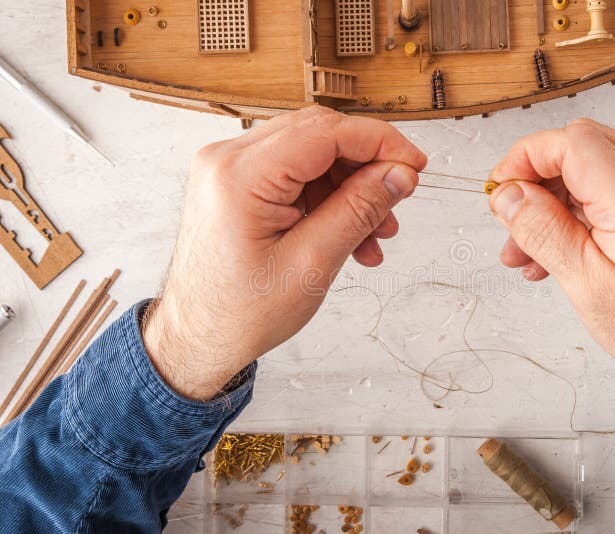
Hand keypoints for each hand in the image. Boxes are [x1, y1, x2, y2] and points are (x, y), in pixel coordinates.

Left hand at [142, 107, 425, 399]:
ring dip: (350, 188)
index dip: (380, 142)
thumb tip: (400, 174)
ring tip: (376, 234)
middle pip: (318, 136)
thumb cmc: (241, 313)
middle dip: (366, 166)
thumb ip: (359, 209)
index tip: (415, 166)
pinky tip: (351, 235)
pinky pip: (293, 176)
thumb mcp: (313, 263)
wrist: (197, 339)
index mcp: (240, 175)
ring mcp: (228, 170)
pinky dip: (327, 199)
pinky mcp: (235, 184)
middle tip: (399, 198)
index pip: (326, 132)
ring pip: (310, 156)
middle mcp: (228, 160)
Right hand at [489, 119, 614, 426]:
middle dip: (537, 176)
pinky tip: (555, 246)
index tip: (502, 187)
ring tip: (526, 247)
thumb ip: (543, 231)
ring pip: (593, 164)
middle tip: (510, 214)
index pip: (575, 143)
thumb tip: (508, 195)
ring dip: (553, 197)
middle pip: (583, 144)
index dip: (528, 156)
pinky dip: (576, 206)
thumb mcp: (586, 286)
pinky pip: (610, 184)